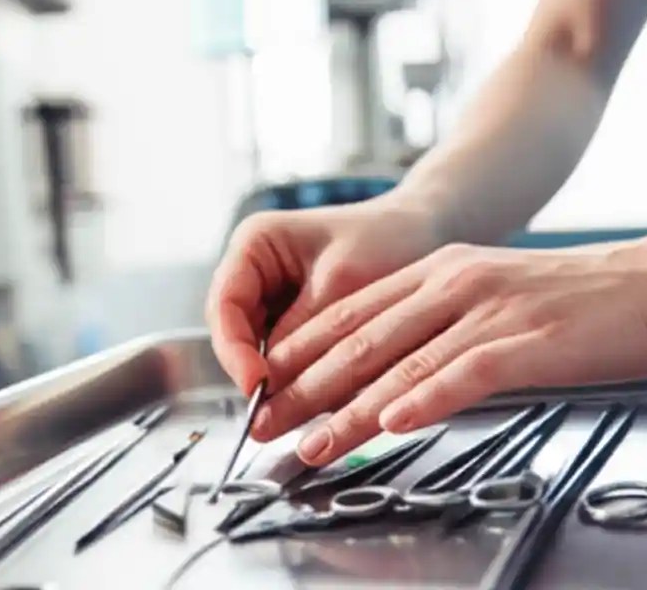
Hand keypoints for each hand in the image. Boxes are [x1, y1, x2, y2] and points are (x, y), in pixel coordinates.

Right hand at [207, 196, 445, 395]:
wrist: (422, 232)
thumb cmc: (387, 238)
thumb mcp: (343, 281)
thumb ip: (305, 330)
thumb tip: (273, 385)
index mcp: (255, 244)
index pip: (224, 305)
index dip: (234, 351)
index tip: (257, 386)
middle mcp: (255, 271)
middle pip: (236, 334)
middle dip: (257, 374)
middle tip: (275, 414)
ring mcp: (273, 298)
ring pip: (261, 352)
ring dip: (281, 380)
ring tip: (303, 409)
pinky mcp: (296, 321)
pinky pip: (289, 357)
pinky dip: (304, 376)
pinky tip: (325, 395)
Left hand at [251, 241, 646, 466]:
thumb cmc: (589, 301)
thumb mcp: (501, 298)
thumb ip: (448, 327)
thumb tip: (400, 376)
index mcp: (446, 270)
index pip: (355, 312)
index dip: (304, 354)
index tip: (269, 390)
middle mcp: (458, 282)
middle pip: (363, 339)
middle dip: (307, 388)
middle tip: (266, 427)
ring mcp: (492, 310)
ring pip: (402, 361)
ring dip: (348, 408)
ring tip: (311, 443)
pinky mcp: (529, 341)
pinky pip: (463, 374)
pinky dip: (422, 400)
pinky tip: (392, 425)